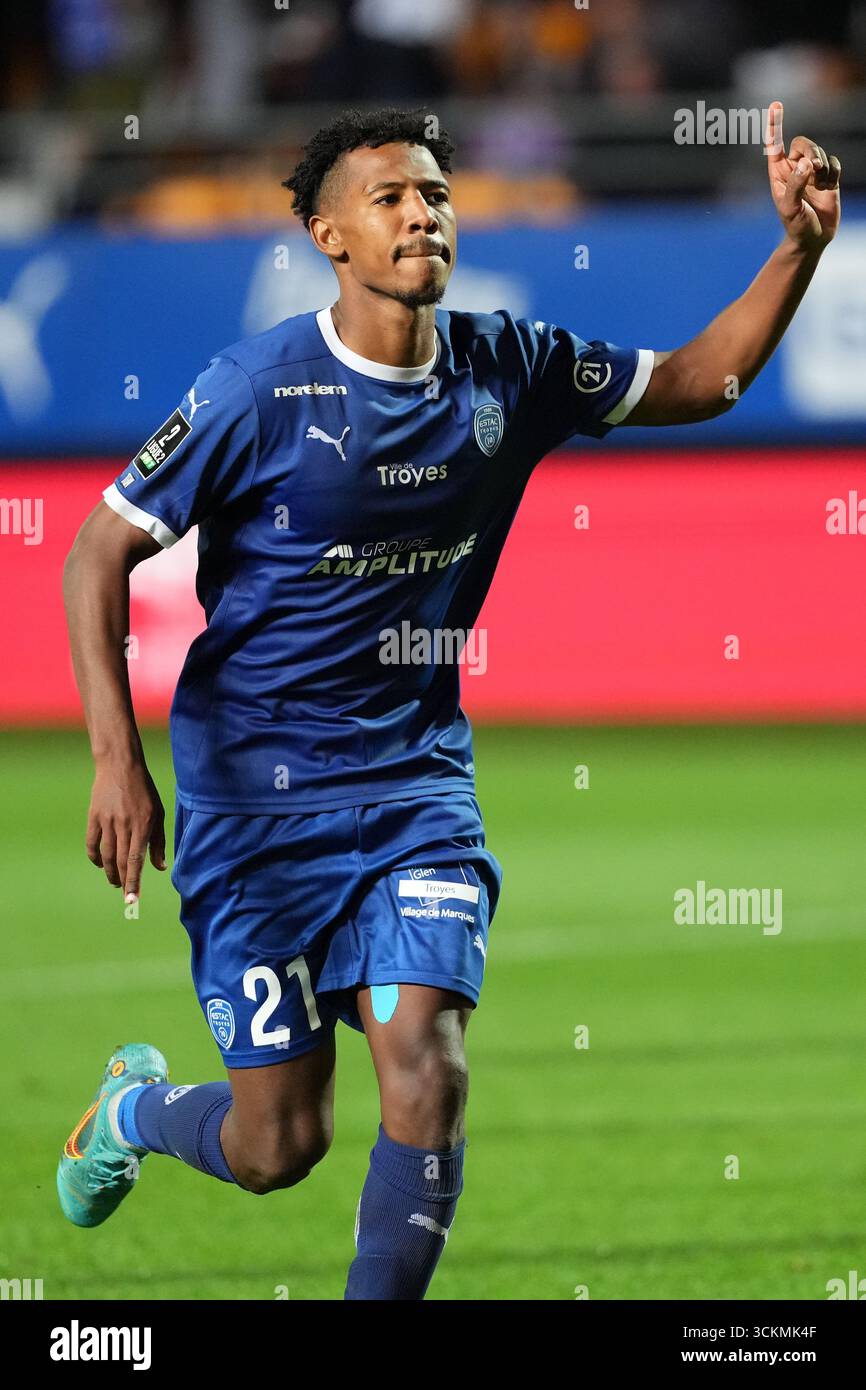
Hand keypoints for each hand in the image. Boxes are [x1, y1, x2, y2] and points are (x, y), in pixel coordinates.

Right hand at [86, 760, 165, 903]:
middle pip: (120, 862)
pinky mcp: (94, 817)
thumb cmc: (144, 791)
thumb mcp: (158, 813)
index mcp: (143, 825)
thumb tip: (159, 867)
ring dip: (110, 872)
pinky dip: (95, 857)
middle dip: (123, 881)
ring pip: (106, 856)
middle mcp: (125, 825)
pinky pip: (92, 843)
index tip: (132, 900)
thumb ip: (158, 842)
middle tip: (125, 893)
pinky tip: (100, 864)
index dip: (134, 882)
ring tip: (115, 881)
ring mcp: (107, 821)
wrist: (120, 766)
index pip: (136, 861)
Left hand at [765, 100, 840, 251]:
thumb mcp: (791, 207)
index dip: (775, 125)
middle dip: (811, 150)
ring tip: (820, 185)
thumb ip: (796, 184)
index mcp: (778, 173)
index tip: (776, 105)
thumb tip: (808, 163)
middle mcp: (794, 169)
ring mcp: (811, 172)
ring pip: (820, 152)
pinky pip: (834, 163)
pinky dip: (833, 172)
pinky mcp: (828, 177)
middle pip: (803, 143)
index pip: (775, 144)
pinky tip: (829, 186)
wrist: (814, 238)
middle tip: (815, 167)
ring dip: (823, 167)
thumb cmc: (796, 225)